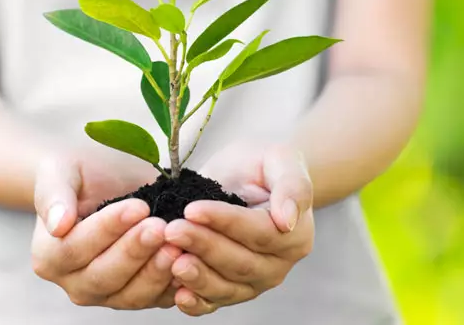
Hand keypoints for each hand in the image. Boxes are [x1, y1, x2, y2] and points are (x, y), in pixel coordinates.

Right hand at [31, 151, 180, 308]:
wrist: (103, 183)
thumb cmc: (79, 175)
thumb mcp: (60, 173)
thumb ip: (55, 196)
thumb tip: (57, 224)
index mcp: (50, 256)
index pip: (75, 248)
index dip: (108, 229)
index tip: (137, 206)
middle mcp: (75, 283)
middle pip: (104, 276)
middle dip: (135, 251)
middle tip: (161, 227)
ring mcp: (108, 295)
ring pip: (132, 295)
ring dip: (157, 271)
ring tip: (178, 243)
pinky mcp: (139, 296)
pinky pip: (157, 298)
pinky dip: (175, 283)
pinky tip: (191, 261)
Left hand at [165, 144, 314, 315]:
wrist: (247, 178)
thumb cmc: (262, 166)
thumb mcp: (281, 160)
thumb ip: (292, 187)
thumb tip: (287, 220)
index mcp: (293, 235)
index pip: (258, 232)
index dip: (224, 222)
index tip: (193, 209)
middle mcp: (276, 265)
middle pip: (239, 262)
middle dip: (203, 246)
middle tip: (172, 230)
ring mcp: (253, 282)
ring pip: (225, 287)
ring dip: (196, 276)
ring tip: (170, 259)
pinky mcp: (229, 290)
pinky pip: (213, 303)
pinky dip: (195, 302)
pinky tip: (176, 295)